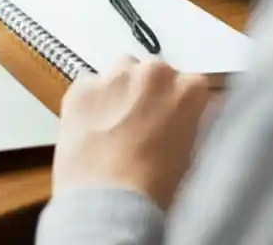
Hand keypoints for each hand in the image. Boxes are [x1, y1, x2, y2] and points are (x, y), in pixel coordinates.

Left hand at [52, 57, 212, 208]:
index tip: (173, 115)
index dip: (180, 103)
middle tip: (142, 123)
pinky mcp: (80, 87)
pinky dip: (92, 100)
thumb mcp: (191, 153)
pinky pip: (89, 84)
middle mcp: (152, 74)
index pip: (191, 84)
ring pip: (121, 71)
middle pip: (154, 73)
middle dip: (149, 92)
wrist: (109, 200)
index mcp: (188, 90)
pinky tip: (92, 127)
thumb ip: (189, 123)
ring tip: (115, 123)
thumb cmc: (154, 187)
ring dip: (121, 88)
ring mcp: (113, 76)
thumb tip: (185, 116)